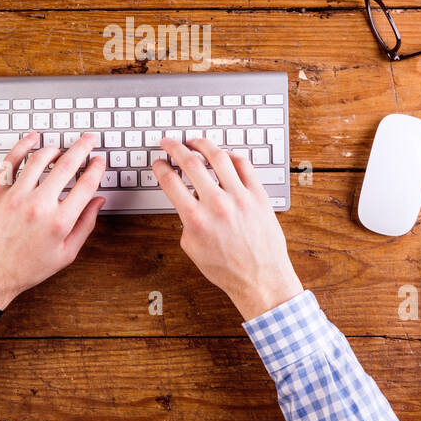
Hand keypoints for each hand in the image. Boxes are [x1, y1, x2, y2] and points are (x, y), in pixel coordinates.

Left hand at [0, 132, 105, 312]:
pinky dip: (23, 146)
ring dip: (54, 148)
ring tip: (60, 148)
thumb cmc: (26, 269)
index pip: (86, 185)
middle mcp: (39, 205)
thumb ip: (85, 226)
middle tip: (88, 140)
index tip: (99, 160)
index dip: (96, 168)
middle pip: (66, 165)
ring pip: (39, 159)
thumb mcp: (65, 255)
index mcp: (59, 222)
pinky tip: (32, 139)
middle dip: (82, 148)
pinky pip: (11, 161)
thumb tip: (98, 202)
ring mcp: (16, 197)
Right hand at [153, 137, 302, 320]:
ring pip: (218, 157)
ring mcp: (240, 198)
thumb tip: (185, 200)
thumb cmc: (228, 269)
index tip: (159, 162)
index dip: (160, 167)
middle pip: (190, 163)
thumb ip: (185, 221)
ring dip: (202, 144)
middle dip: (174, 148)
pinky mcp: (259, 196)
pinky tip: (223, 155)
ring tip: (194, 142)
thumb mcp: (192, 248)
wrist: (261, 279)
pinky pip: (244, 165)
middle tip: (169, 142)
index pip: (171, 181)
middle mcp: (217, 205)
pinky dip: (231, 156)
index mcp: (195, 219)